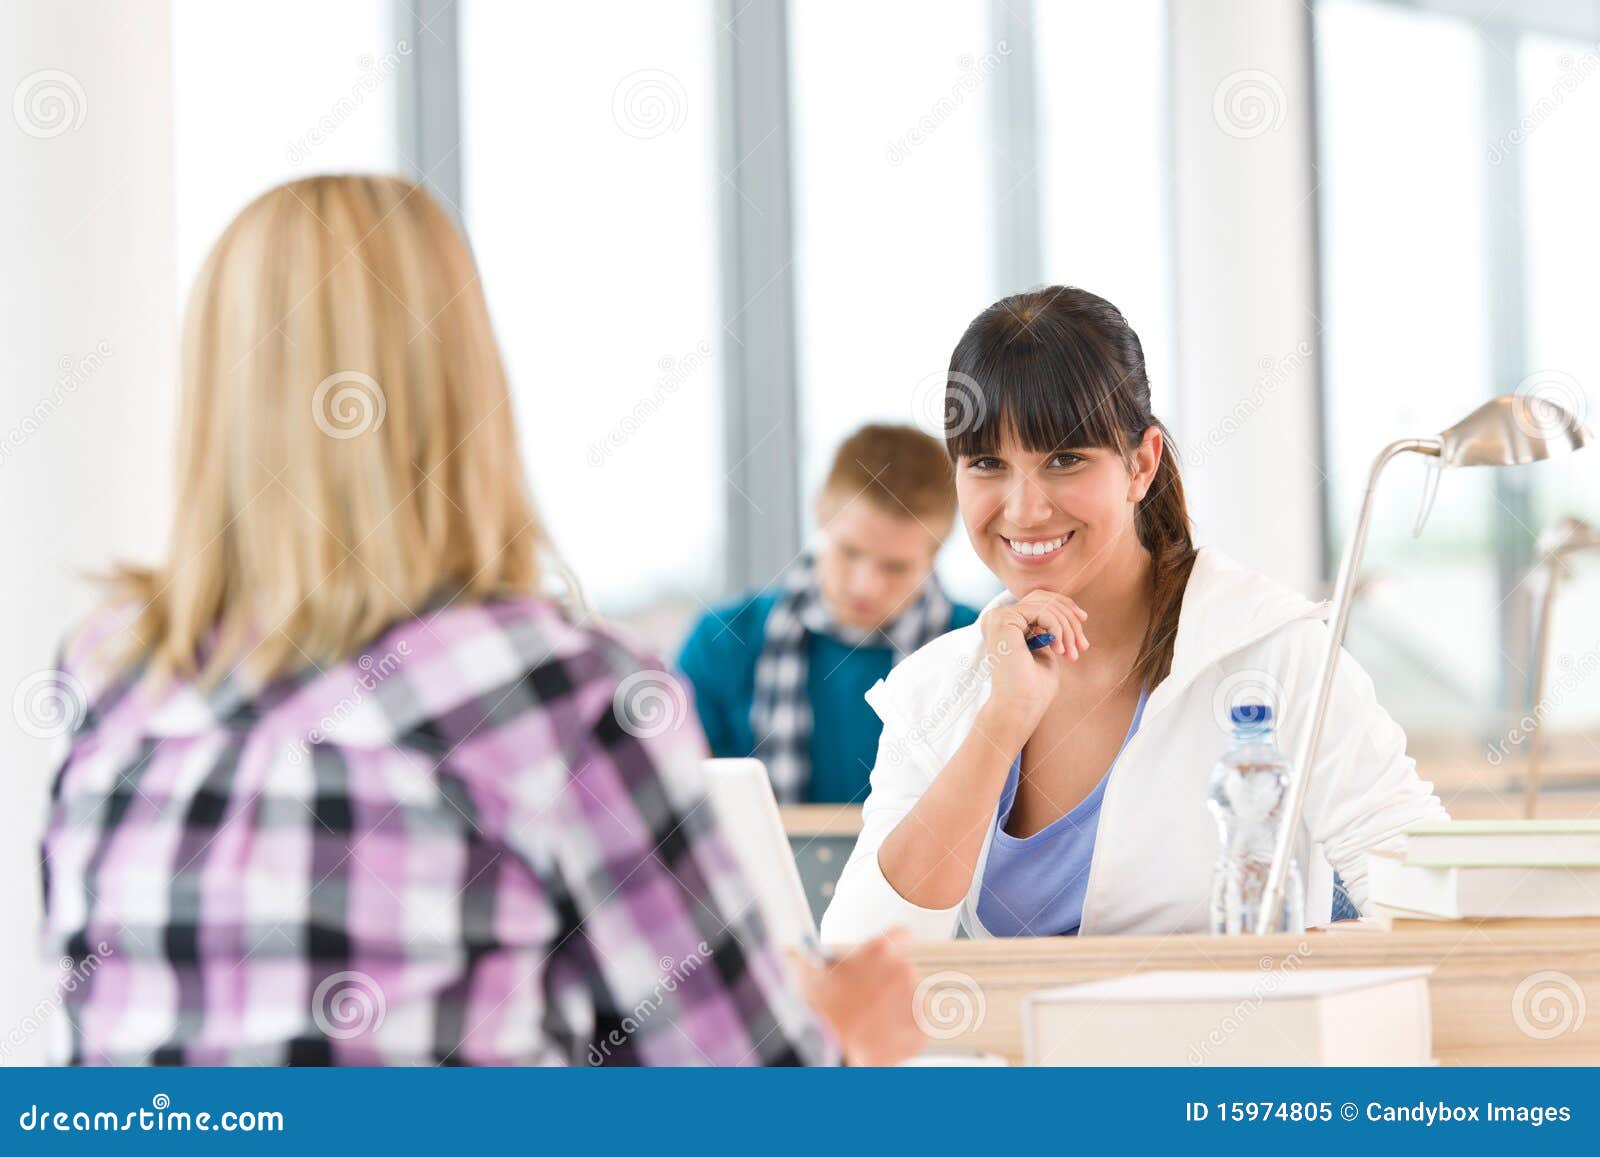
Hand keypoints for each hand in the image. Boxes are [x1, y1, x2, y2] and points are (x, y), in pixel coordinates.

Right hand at [796, 929, 923, 1065]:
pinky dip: (907, 1031)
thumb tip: (817, 959)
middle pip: (904, 972)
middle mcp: (902, 970)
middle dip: (890, 984)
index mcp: (880, 951)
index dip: (893, 950)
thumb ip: (828, 961)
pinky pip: (920, 1025)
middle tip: (869, 1001)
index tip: (889, 961)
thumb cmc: (819, 1013)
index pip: (903, 936)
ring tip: (874, 1023)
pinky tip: (884, 1036)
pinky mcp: (921, 1028)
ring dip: (899, 1008)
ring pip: (913, 999)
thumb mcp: (815, 973)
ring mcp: (914, 1000)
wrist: (827, 1049)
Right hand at [976, 590, 1089, 742]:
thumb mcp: (1047, 649)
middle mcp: (998, 617)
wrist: (1020, 707)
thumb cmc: (1034, 687)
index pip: (1039, 600)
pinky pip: (1042, 611)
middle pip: (1044, 597)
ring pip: (1046, 604)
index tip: (1083, 621)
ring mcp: (998, 617)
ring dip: (1067, 628)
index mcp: (1007, 624)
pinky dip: (1058, 628)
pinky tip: (1059, 650)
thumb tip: (1067, 608)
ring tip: (1072, 652)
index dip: (1065, 606)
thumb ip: (1050, 627)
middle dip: (1070, 618)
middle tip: (1082, 646)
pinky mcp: (1002, 620)